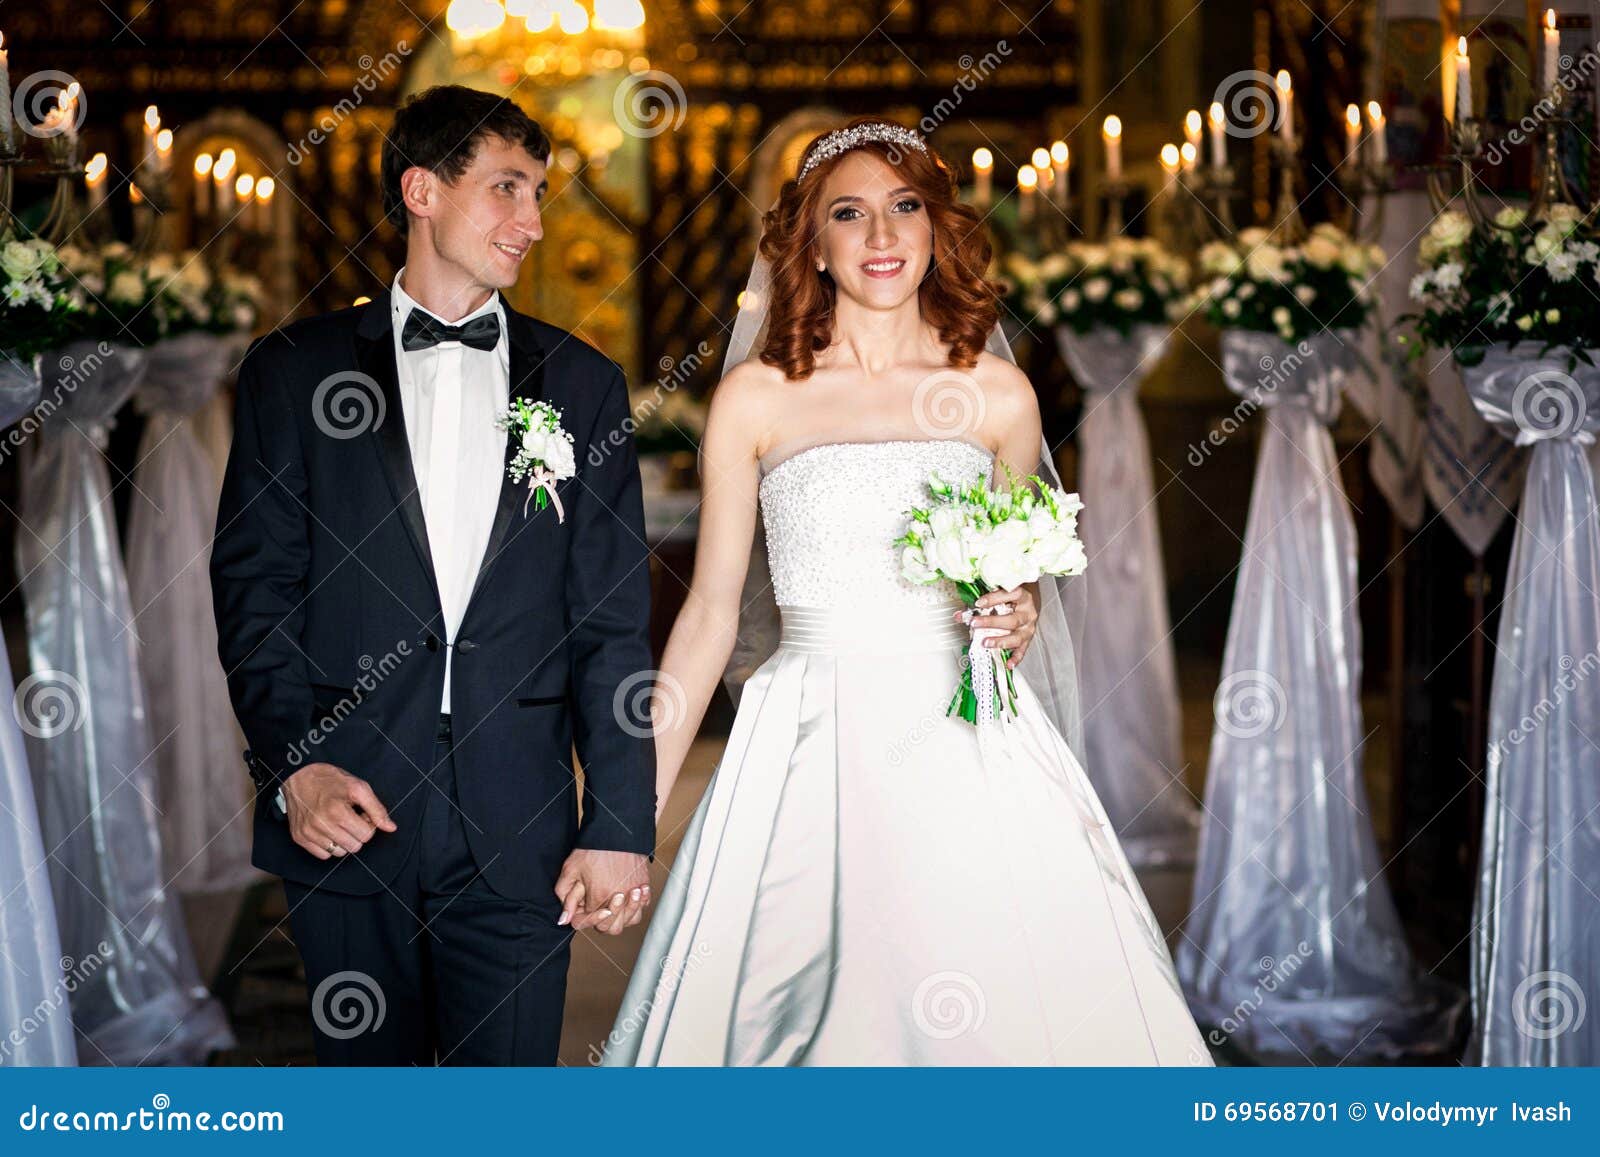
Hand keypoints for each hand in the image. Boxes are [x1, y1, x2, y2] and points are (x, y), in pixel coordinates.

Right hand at [281, 762, 396, 859]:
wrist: (298, 776)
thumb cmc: (330, 780)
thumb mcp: (358, 787)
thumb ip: (377, 808)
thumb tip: (391, 828)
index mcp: (337, 811)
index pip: (366, 835)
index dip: (368, 823)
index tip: (361, 814)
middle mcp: (321, 825)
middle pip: (355, 846)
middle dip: (357, 833)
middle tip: (350, 818)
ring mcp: (308, 833)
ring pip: (339, 853)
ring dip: (343, 840)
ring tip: (339, 823)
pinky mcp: (299, 837)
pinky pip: (323, 855)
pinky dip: (329, 845)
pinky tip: (328, 830)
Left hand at [554, 849, 650, 934]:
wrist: (616, 829)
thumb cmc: (593, 848)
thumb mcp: (571, 869)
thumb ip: (565, 897)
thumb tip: (564, 919)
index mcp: (599, 897)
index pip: (589, 922)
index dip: (583, 917)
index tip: (584, 907)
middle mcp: (619, 898)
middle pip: (611, 928)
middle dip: (602, 921)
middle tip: (600, 907)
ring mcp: (633, 892)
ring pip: (630, 921)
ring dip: (622, 917)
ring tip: (616, 903)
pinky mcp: (644, 884)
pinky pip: (643, 906)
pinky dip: (637, 907)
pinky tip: (629, 897)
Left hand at [959, 583, 1040, 667]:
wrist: (1027, 604)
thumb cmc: (1012, 600)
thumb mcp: (998, 597)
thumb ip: (980, 605)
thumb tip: (960, 616)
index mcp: (1022, 597)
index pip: (1010, 595)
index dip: (994, 598)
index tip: (979, 603)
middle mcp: (1027, 613)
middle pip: (1012, 619)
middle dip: (992, 622)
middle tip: (975, 623)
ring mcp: (1028, 628)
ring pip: (1017, 637)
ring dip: (1000, 641)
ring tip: (986, 643)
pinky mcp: (1027, 640)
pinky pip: (1022, 650)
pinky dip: (1015, 658)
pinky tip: (1008, 663)